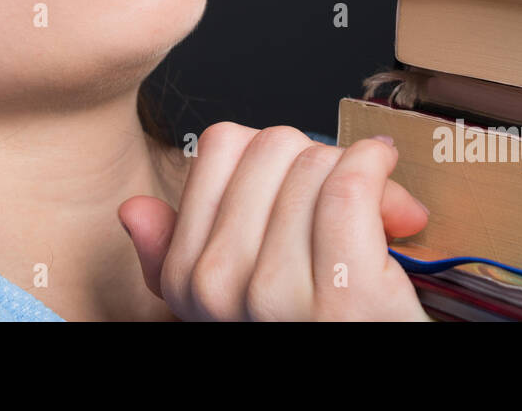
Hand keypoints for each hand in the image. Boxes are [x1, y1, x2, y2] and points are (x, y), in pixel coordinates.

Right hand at [118, 122, 430, 320]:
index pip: (221, 146)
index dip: (269, 155)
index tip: (293, 180)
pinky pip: (350, 189)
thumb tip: (136, 210)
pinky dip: (377, 167)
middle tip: (341, 196)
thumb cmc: (307, 327)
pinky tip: (385, 170)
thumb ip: (176, 253)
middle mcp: (221, 286)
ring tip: (374, 207)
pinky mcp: (347, 298)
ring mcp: (279, 294)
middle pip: (272, 145)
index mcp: (188, 277)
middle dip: (314, 158)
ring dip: (357, 171)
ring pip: (315, 165)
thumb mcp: (229, 302)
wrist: (372, 376)